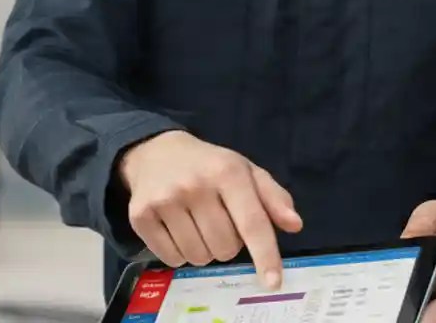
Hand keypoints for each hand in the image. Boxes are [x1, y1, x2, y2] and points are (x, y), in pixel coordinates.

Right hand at [118, 131, 302, 288]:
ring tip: (197, 224)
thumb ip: (273, 197)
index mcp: (227, 172)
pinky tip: (177, 228)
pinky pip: (172, 259)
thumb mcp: (245, 171)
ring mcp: (165, 200)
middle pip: (225, 248)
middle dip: (228, 244)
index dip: (265, 255)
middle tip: (218, 221)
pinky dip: (179, 253)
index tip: (273, 282)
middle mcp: (195, 185)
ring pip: (198, 257)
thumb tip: (294, 224)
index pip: (251, 222)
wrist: (155, 153)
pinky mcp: (140, 215)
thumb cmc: (209, 166)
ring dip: (203, 250)